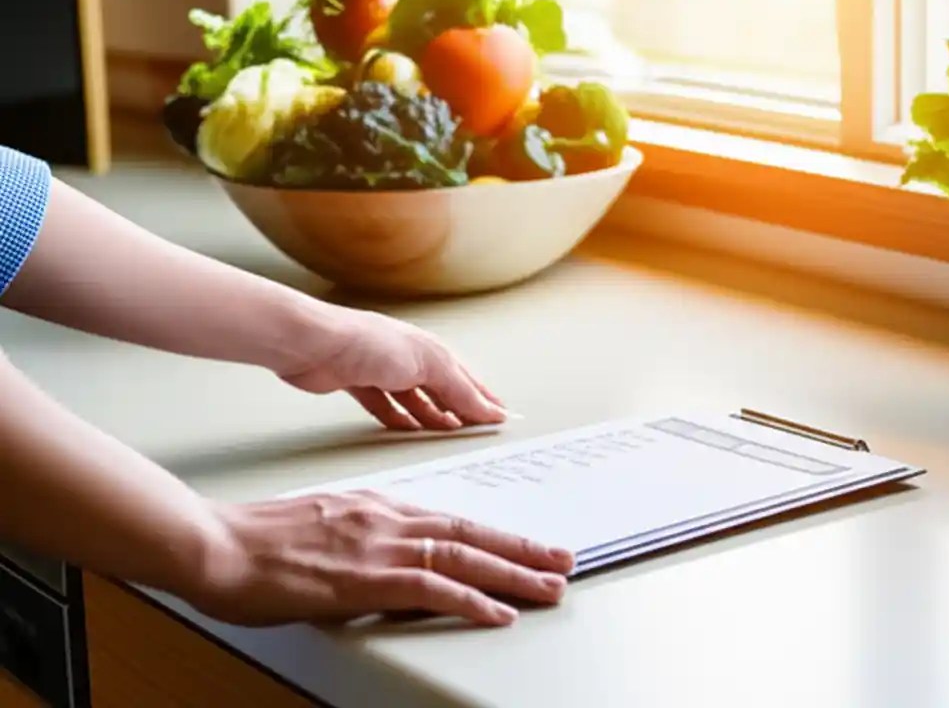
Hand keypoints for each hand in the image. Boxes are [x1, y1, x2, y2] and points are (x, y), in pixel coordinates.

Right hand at [191, 491, 574, 626]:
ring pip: (463, 556)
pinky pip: (431, 588)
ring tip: (550, 587)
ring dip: (513, 574)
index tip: (525, 545)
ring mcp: (378, 546)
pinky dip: (471, 600)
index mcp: (376, 507)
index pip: (450, 520)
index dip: (493, 535)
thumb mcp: (320, 526)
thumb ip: (359, 537)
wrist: (214, 544)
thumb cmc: (254, 541)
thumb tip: (383, 555)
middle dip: (522, 550)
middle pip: (470, 533)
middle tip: (563, 561)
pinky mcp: (363, 577)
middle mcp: (386, 519)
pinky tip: (498, 612)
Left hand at [280, 308, 507, 430]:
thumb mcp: (429, 365)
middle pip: (441, 389)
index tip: (499, 417)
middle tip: (474, 431)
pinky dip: (398, 418)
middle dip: (459, 409)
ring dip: (431, 417)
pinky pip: (384, 405)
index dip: (483, 398)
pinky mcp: (358, 383)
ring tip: (444, 435)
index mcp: (430, 349)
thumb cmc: (369, 343)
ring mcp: (383, 370)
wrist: (316, 344)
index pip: (465, 379)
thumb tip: (489, 409)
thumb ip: (460, 390)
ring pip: (414, 399)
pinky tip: (406, 429)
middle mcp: (408, 357)